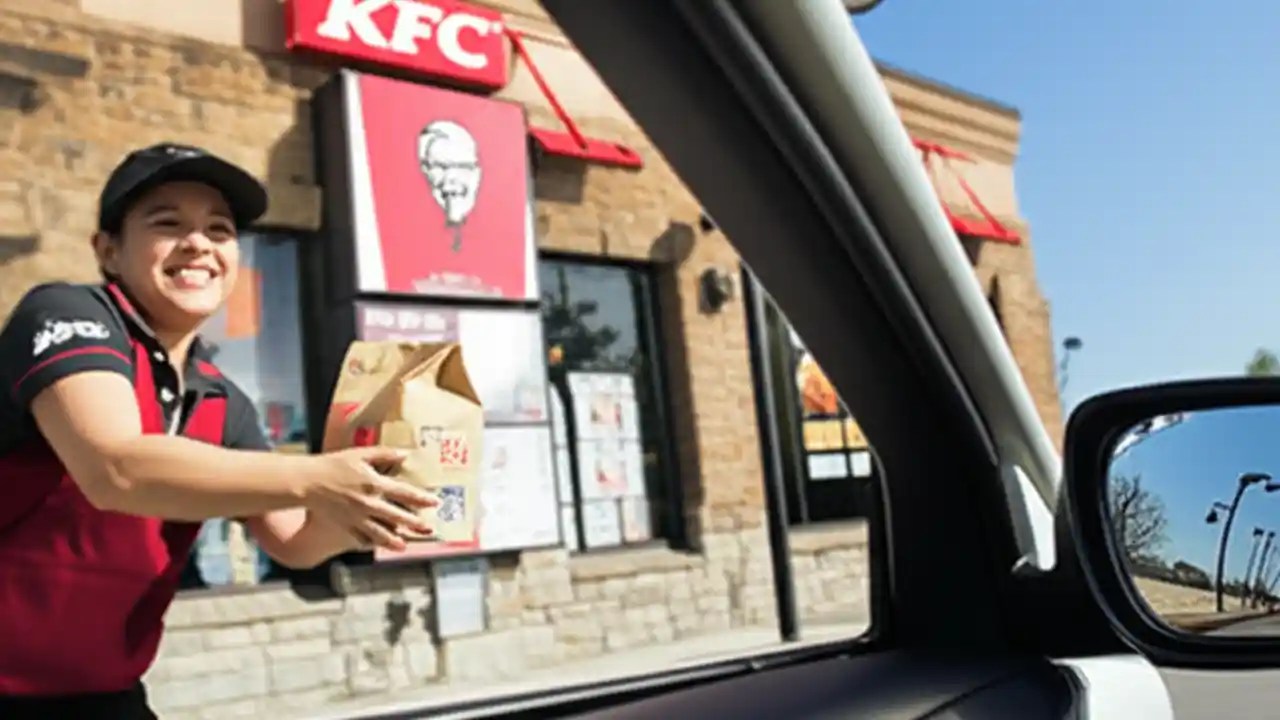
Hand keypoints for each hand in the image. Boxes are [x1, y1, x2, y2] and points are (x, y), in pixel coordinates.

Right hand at [301, 446, 435, 552]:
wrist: (308, 482)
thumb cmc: (334, 465)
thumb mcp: (360, 454)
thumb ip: (384, 454)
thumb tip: (406, 454)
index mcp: (374, 484)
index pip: (404, 493)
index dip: (421, 498)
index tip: (435, 502)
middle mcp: (368, 503)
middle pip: (397, 516)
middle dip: (415, 523)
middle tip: (429, 528)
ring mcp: (357, 517)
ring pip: (380, 532)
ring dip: (395, 540)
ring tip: (405, 545)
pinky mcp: (346, 525)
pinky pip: (361, 537)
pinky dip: (371, 543)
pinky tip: (379, 546)